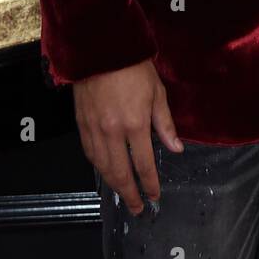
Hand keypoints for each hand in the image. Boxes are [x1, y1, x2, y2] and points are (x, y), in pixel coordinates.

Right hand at [75, 59, 182, 214]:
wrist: (102, 50)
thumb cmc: (134, 68)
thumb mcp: (157, 93)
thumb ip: (165, 125)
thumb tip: (176, 149)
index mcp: (135, 124)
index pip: (143, 164)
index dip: (150, 183)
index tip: (155, 196)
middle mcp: (112, 132)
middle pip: (120, 173)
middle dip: (130, 194)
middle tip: (138, 208)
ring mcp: (94, 130)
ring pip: (103, 167)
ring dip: (114, 185)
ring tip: (124, 195)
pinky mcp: (81, 125)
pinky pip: (90, 154)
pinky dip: (98, 167)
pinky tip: (106, 172)